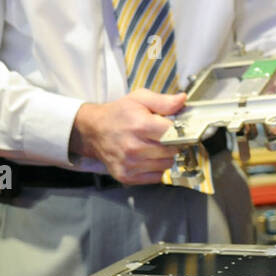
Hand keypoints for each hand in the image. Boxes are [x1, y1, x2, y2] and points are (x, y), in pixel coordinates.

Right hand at [69, 89, 186, 183]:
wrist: (94, 130)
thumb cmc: (118, 114)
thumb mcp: (140, 99)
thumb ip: (163, 101)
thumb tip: (182, 99)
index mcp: (140, 126)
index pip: (175, 134)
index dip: (179, 130)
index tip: (175, 128)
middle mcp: (134, 147)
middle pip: (172, 151)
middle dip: (173, 143)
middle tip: (164, 137)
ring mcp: (130, 164)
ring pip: (166, 165)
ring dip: (165, 157)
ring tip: (154, 146)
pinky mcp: (126, 176)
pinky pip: (156, 177)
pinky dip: (156, 168)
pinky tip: (148, 157)